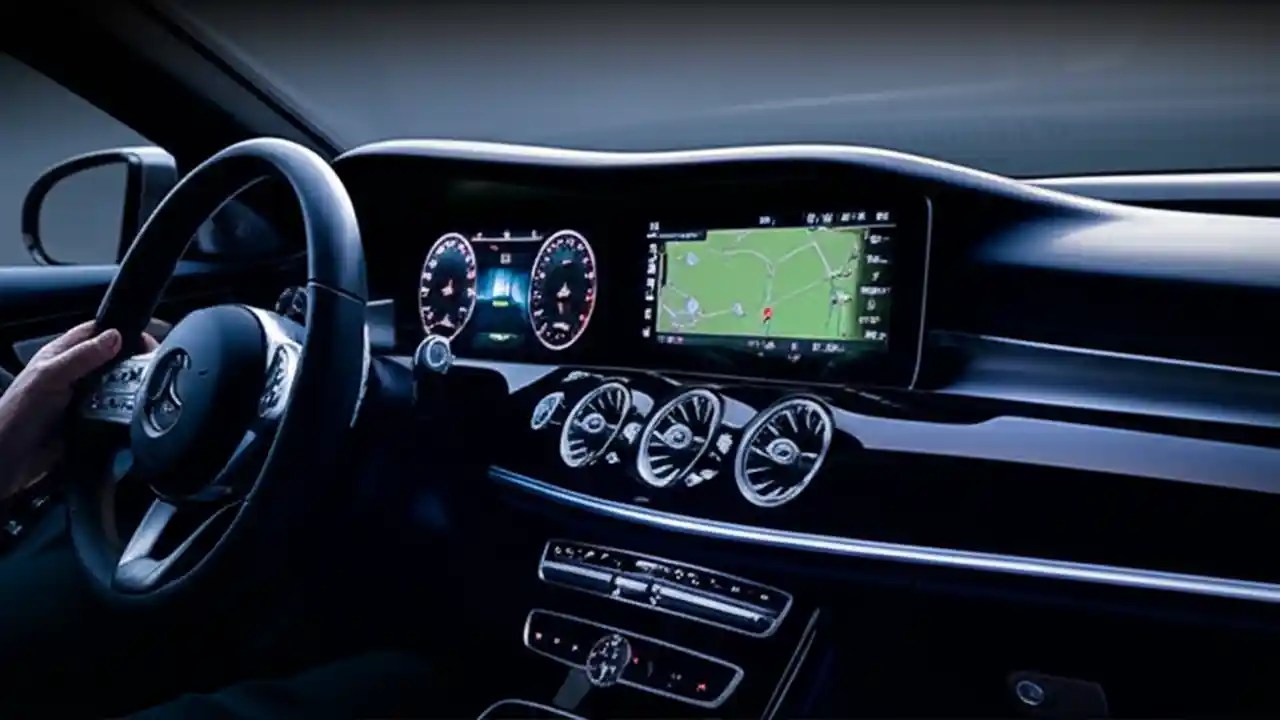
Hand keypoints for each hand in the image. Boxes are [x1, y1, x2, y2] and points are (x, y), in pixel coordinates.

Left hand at [0, 322, 145, 499]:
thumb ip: (81, 356)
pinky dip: (129, 413)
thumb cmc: (19, 413)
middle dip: (133, 363)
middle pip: (112, 360)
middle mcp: (76, 374)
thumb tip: (116, 336)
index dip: (120, 331)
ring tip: (153, 392)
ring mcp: (85, 399)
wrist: (11, 459)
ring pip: (118, 387)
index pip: (96, 332)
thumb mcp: (50, 377)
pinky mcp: (92, 421)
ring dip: (134, 390)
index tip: (147, 342)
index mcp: (61, 355)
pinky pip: (117, 412)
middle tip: (155, 370)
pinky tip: (141, 414)